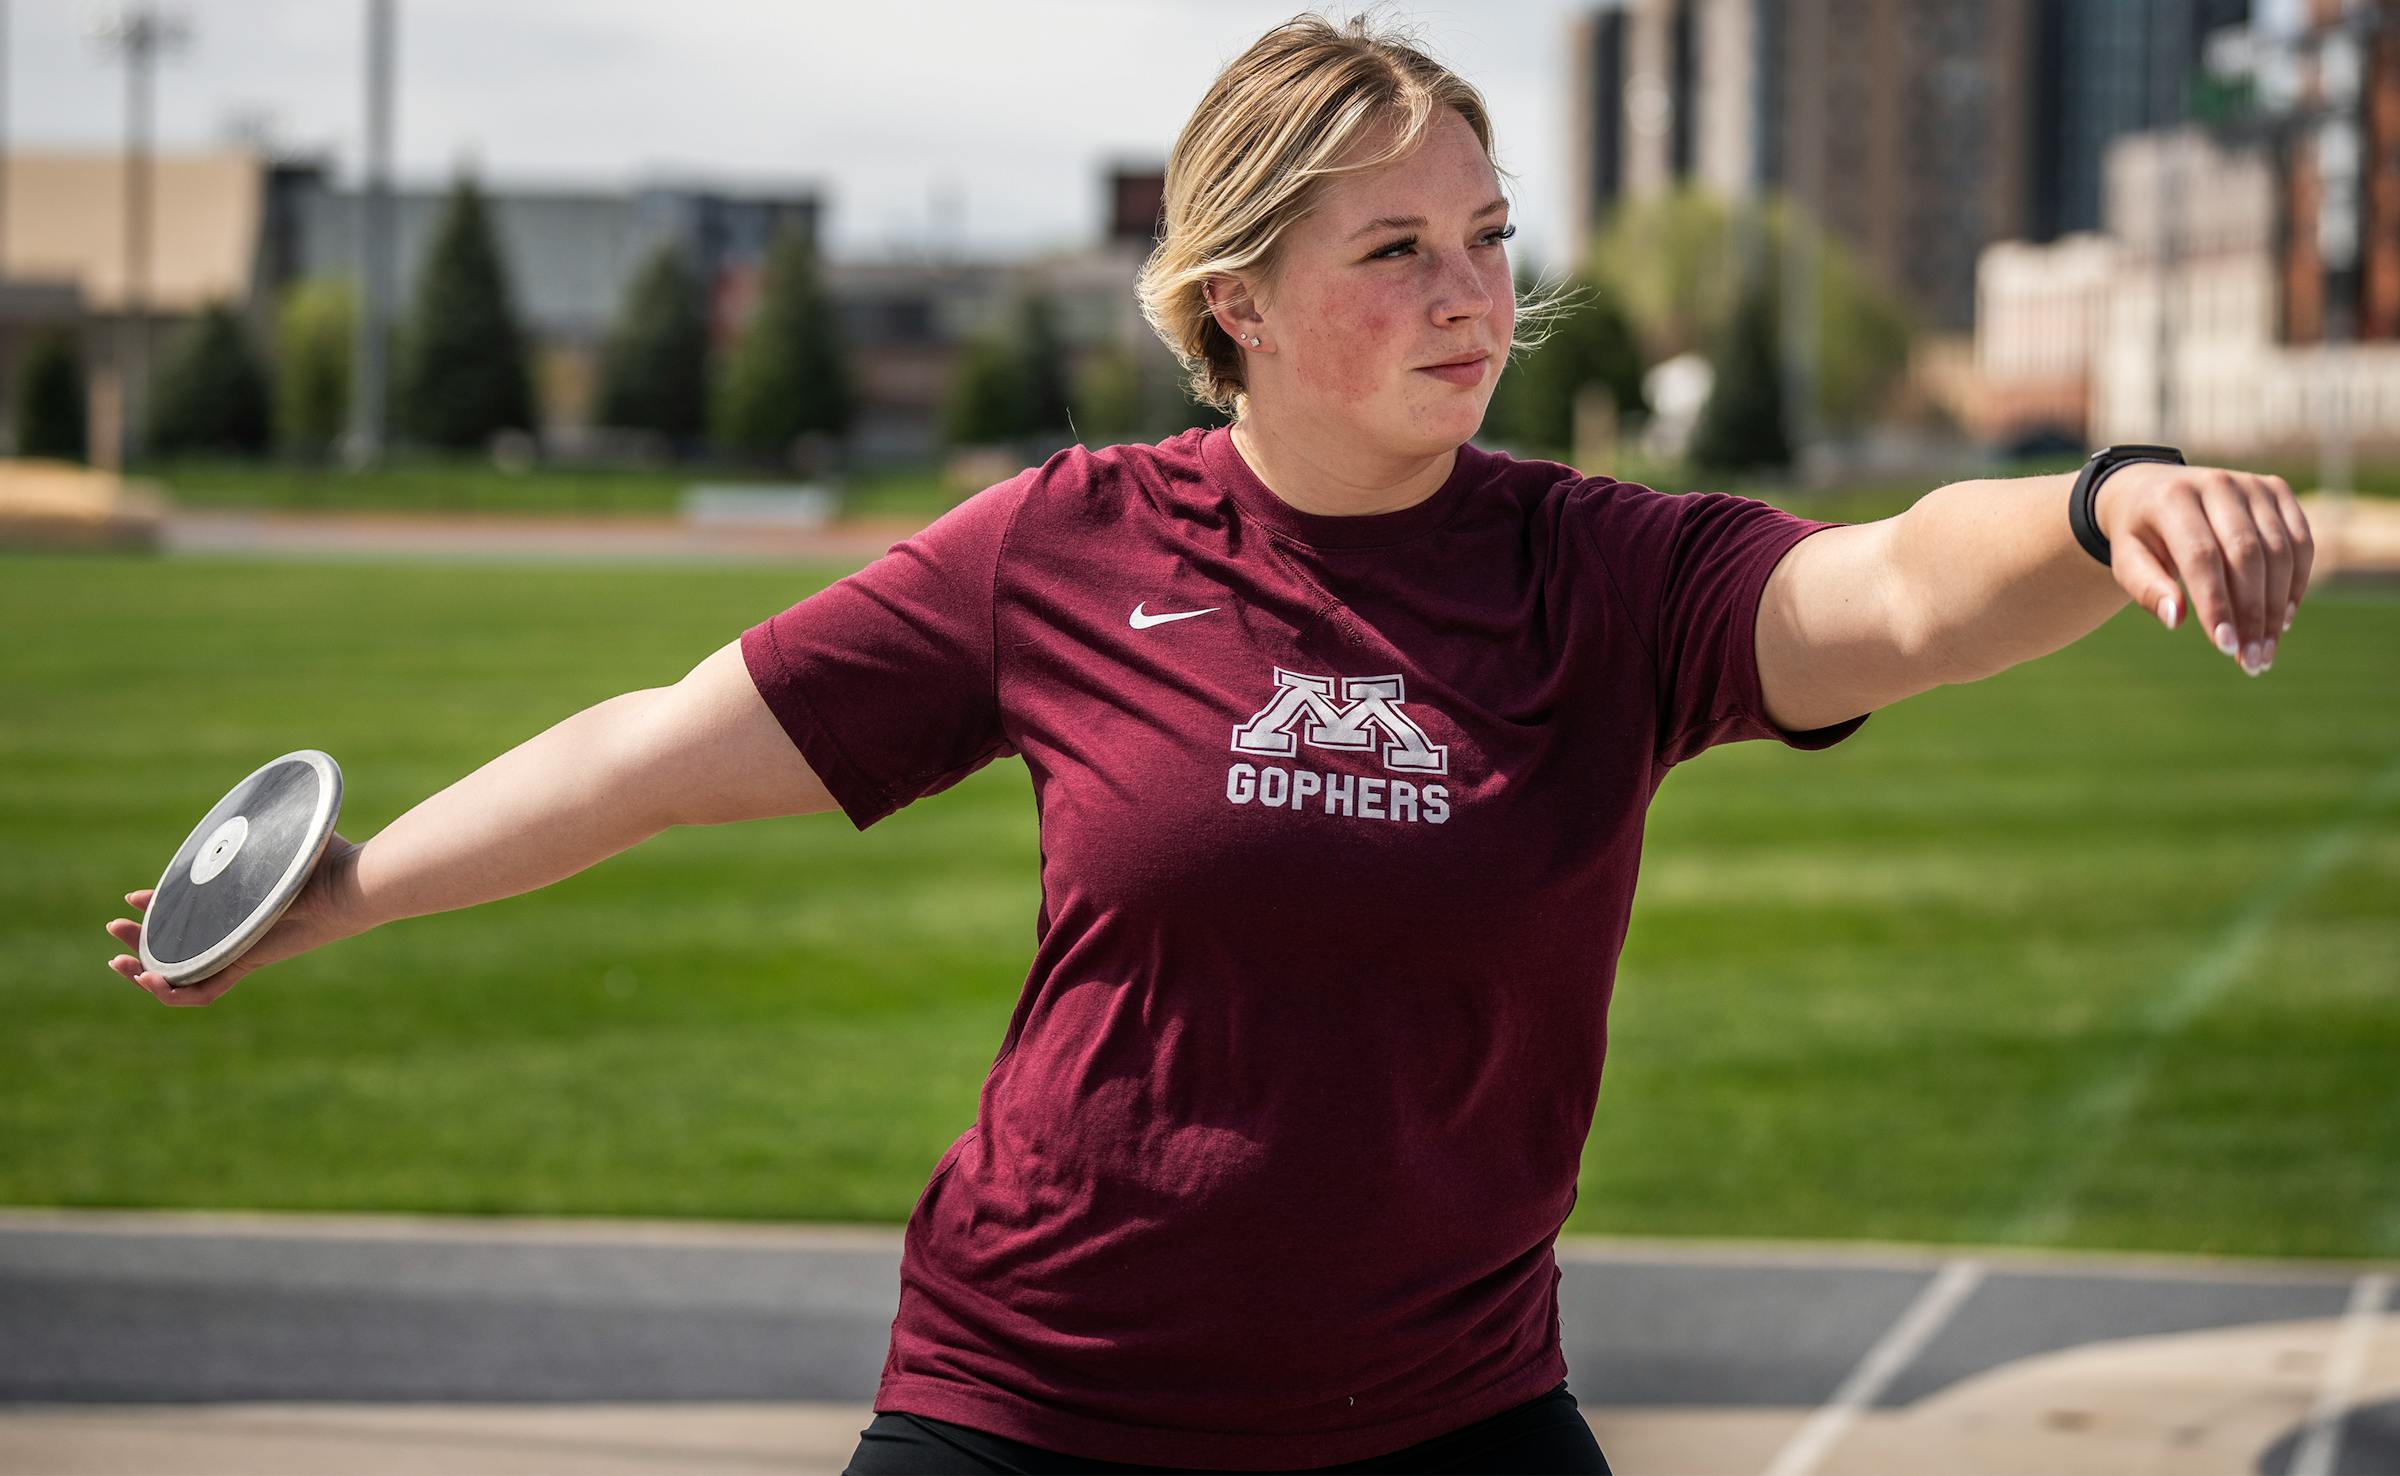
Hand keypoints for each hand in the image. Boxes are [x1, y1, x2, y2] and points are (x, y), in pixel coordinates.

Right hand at [105, 833, 363, 1006]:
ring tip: (120, 961)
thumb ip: (252, 833)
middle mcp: (237, 930)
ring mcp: (241, 950)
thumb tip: (236, 812)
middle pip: (179, 946)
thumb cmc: (322, 857)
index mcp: (240, 905)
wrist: (348, 884)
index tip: (132, 898)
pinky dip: (173, 991)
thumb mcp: (274, 841)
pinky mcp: (248, 966)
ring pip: (184, 974)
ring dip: (147, 970)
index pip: (192, 913)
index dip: (159, 909)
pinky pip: (205, 992)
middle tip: (114, 931)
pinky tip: (148, 978)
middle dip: (140, 941)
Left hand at [2093, 463, 2313, 674]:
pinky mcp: (2276, 490)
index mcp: (2172, 499)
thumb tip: (2176, 619)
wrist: (2153, 490)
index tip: (2225, 647)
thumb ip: (2147, 589)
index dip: (2217, 604)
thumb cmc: (2140, 537)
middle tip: (2252, 660)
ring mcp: (2251, 484)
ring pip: (2278, 551)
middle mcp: (2216, 484)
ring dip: (2278, 607)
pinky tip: (2284, 619)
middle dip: (2252, 614)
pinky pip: (2299, 541)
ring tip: (2266, 650)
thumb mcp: (2127, 561)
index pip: (2202, 557)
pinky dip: (2297, 582)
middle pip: (2246, 556)